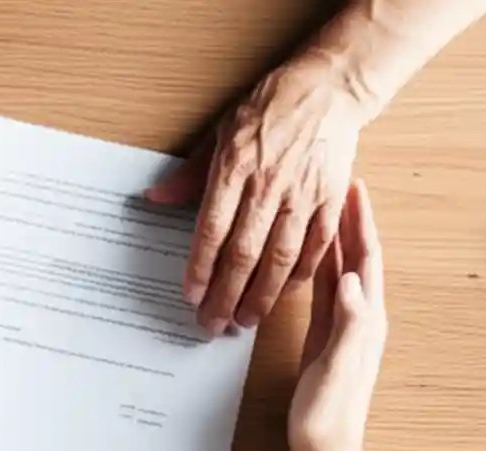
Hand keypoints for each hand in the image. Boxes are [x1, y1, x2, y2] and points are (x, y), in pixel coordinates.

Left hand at [147, 59, 365, 332]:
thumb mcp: (220, 132)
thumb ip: (190, 173)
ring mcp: (302, 195)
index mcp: (235, 167)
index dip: (199, 268)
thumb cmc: (269, 109)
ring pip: (279, 258)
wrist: (327, 90)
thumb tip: (155, 199)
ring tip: (244, 321)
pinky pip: (314, 248)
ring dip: (260, 296)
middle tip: (212, 324)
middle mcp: (268, 185)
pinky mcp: (330, 200)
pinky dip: (298, 276)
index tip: (191, 296)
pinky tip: (282, 296)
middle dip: (225, 296)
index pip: (212, 230)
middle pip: (243, 254)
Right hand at [287, 180, 385, 450]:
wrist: (325, 449)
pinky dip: (318, 266)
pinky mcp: (323, 336)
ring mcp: (342, 326)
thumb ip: (348, 321)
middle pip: (357, 257)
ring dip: (334, 237)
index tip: (353, 186)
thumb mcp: (339, 364)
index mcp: (366, 319)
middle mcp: (359, 317)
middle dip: (350, 220)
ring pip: (340, 269)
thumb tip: (351, 278)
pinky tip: (307, 253)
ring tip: (323, 206)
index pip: (367, 259)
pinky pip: (323, 290)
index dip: (361, 222)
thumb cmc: (331, 412)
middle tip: (338, 183)